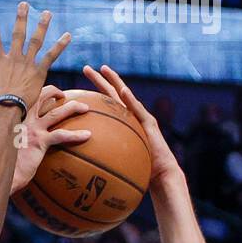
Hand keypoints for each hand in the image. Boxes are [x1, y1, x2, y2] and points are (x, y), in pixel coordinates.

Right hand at [0, 4, 71, 117]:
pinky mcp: (39, 72)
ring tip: (46, 13)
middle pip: (18, 34)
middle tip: (24, 4)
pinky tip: (68, 35)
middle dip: (21, 18)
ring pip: (36, 40)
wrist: (6, 109)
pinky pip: (51, 56)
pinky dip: (60, 46)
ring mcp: (27, 63)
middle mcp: (14, 57)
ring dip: (42, 25)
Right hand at [11, 85, 91, 195]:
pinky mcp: (40, 142)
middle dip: (55, 91)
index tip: (46, 93)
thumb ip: (9, 137)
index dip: (38, 91)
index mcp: (14, 117)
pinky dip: (76, 135)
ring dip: (73, 107)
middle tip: (65, 95)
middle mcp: (23, 119)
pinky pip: (62, 135)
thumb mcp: (1, 145)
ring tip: (86, 108)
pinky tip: (88, 135)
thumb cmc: (0, 162)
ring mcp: (33, 129)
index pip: (28, 96)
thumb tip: (15, 140)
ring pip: (57, 112)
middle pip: (42, 96)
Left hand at [82, 63, 179, 184]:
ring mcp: (141, 117)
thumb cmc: (138, 171)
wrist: (160, 174)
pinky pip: (138, 110)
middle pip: (113, 93)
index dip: (95, 92)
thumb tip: (81, 165)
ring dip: (114, 81)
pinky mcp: (150, 124)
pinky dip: (130, 100)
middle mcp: (132, 115)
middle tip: (86, 68)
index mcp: (123, 122)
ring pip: (125, 95)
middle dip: (100, 79)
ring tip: (103, 69)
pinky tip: (123, 91)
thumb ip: (103, 157)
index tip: (82, 84)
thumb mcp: (116, 163)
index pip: (106, 103)